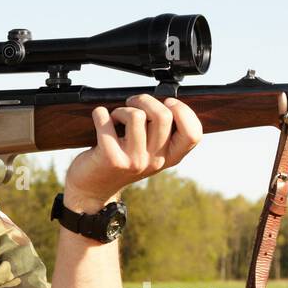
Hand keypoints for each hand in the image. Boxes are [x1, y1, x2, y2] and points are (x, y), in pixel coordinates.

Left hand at [63, 95, 203, 210]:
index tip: (167, 104)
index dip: (183, 111)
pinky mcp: (112, 158)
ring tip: (116, 118)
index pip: (193, 134)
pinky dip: (100, 114)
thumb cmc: (123, 160)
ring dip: (123, 109)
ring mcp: (134, 161)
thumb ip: (161, 132)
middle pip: (163, 116)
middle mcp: (155, 161)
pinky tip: (101, 120)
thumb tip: (165, 100)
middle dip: (145, 100)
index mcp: (170, 158)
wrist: (94, 188)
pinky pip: (107, 120)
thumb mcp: (150, 151)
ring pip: (136, 116)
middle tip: (133, 104)